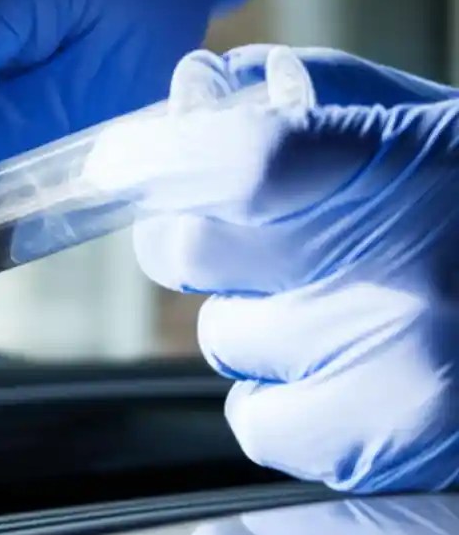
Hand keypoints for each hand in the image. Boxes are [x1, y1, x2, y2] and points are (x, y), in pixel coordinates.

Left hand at [134, 44, 458, 491]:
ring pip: (223, 337)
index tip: (118, 165)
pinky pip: (258, 422)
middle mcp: (402, 271)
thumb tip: (187, 89)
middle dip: (204, 241)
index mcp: (408, 165)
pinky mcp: (392, 445)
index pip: (244, 158)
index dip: (161, 157)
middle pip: (192, 250)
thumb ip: (301, 97)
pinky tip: (345, 372)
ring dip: (255, 323)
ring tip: (343, 310)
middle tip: (264, 237)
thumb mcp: (417, 121)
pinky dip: (282, 401)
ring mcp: (398, 368)